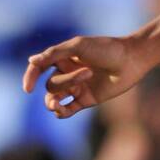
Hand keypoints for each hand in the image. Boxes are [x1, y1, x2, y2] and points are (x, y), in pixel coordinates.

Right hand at [23, 34, 150, 118]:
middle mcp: (67, 72)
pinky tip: (61, 111)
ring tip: (63, 102)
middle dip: (66, 81)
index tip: (27, 88)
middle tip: (88, 73)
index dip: (30, 77)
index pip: (39, 68)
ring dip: (57, 100)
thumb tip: (31, 61)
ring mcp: (76, 87)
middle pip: (51, 85)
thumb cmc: (106, 48)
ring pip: (54, 98)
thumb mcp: (78, 46)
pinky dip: (61, 113)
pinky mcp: (86, 99)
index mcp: (63, 57)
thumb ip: (54, 54)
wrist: (131, 60)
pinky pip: (67, 110)